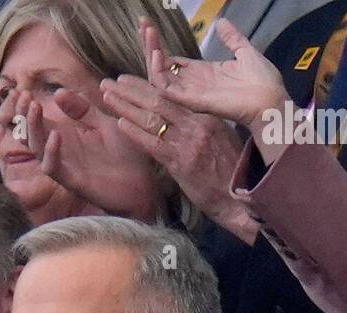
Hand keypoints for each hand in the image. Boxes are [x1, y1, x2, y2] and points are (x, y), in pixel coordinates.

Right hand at [19, 87, 162, 220]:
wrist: (143, 183)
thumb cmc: (125, 153)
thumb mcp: (104, 123)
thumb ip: (82, 109)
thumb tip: (59, 92)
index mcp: (66, 136)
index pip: (39, 120)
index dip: (28, 105)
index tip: (23, 88)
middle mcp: (61, 152)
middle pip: (31, 133)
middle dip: (24, 114)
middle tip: (23, 95)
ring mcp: (65, 166)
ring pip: (37, 149)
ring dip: (33, 129)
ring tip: (35, 108)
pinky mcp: (72, 181)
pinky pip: (53, 169)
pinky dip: (51, 152)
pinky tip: (56, 135)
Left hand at [102, 77, 244, 229]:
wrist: (239, 198)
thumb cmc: (231, 172)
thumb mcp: (222, 139)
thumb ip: (202, 127)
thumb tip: (185, 121)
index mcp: (206, 116)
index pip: (172, 96)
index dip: (148, 86)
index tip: (130, 80)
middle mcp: (196, 123)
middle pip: (159, 99)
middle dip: (132, 88)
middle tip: (110, 81)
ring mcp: (187, 142)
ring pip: (152, 116)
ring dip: (126, 104)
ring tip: (107, 94)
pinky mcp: (180, 162)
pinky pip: (153, 144)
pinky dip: (135, 132)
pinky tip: (119, 122)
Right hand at [135, 17, 286, 129]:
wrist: (271, 100)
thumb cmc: (262, 82)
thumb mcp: (245, 52)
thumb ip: (232, 38)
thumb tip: (222, 22)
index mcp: (203, 73)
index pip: (173, 60)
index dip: (160, 44)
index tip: (150, 25)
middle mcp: (193, 84)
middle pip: (162, 65)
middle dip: (150, 45)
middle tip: (142, 23)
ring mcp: (191, 94)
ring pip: (160, 76)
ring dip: (151, 54)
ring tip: (148, 33)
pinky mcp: (192, 101)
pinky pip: (168, 89)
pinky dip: (159, 72)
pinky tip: (156, 54)